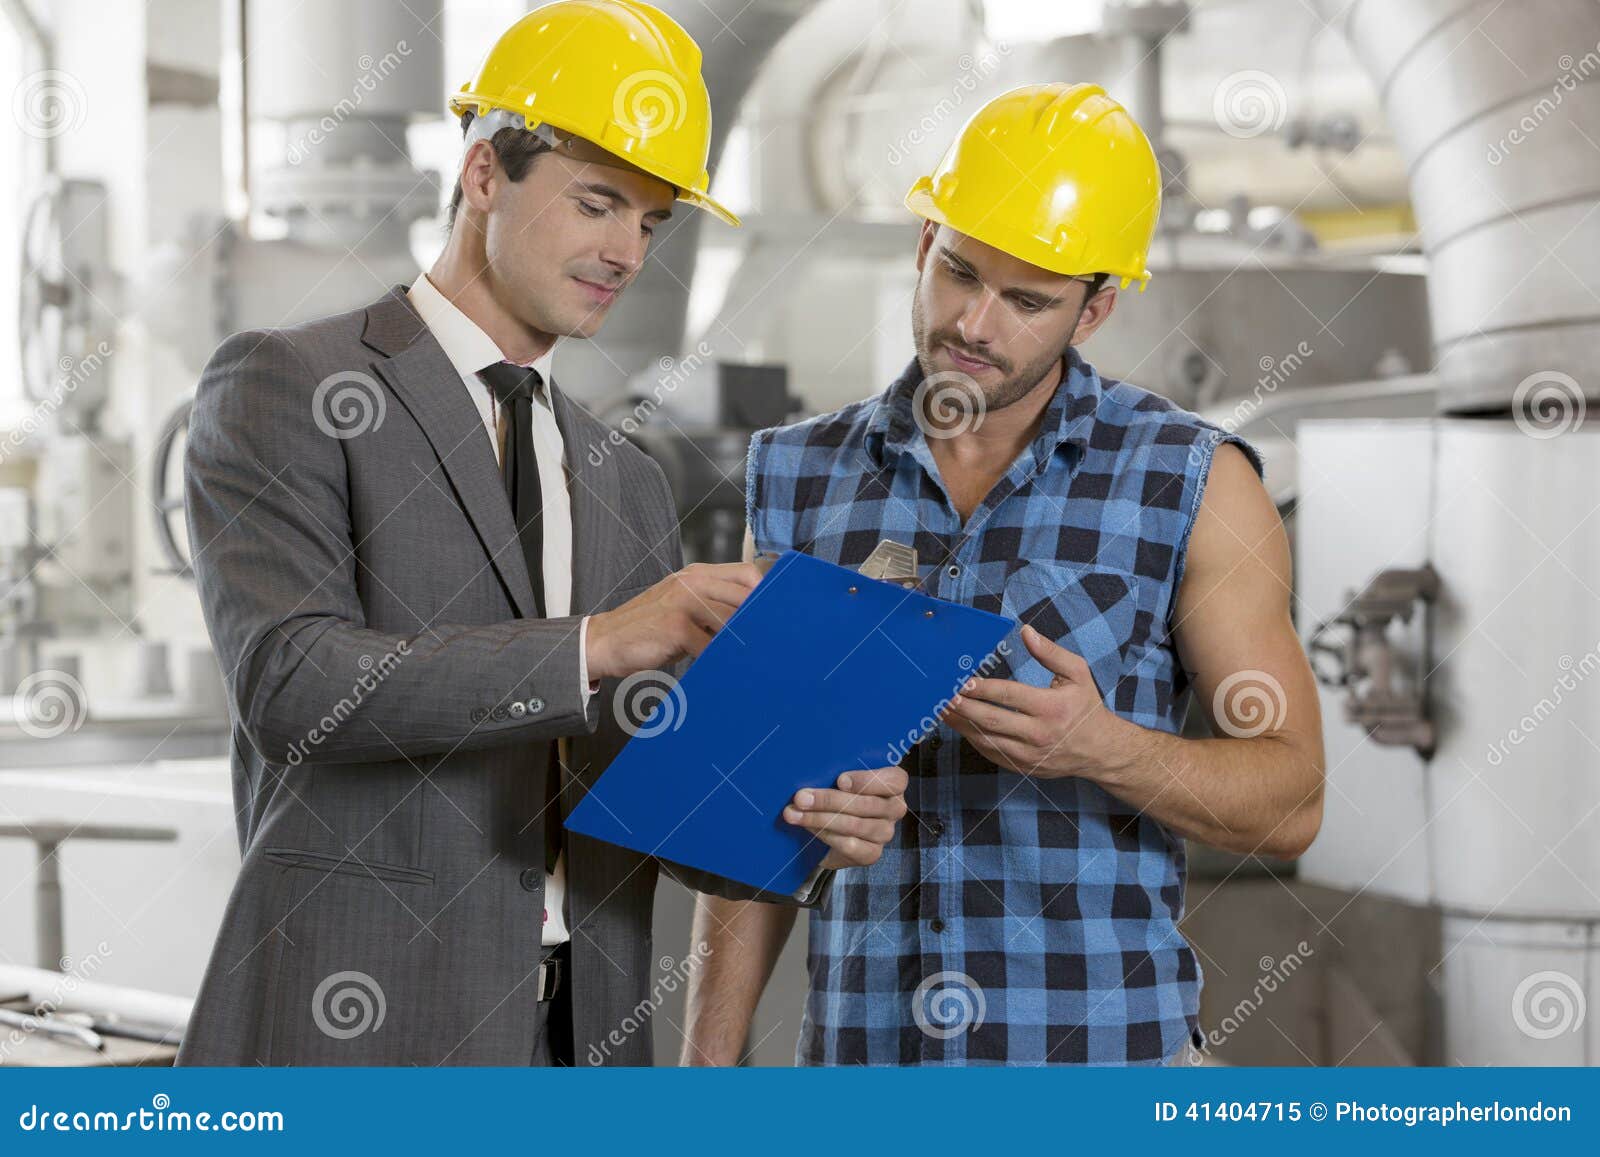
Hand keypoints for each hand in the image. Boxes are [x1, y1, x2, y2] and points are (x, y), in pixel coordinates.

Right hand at [586, 562, 765, 680]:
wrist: (605, 640)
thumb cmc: (650, 628)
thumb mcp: (684, 606)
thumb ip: (713, 606)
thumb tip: (755, 622)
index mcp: (697, 574)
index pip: (747, 574)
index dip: (767, 595)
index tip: (778, 617)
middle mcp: (692, 582)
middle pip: (745, 597)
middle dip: (760, 623)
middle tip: (771, 644)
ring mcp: (683, 602)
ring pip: (732, 621)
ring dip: (742, 643)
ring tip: (749, 660)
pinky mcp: (675, 626)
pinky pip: (710, 646)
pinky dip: (719, 660)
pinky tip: (721, 669)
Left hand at [783, 765, 908, 868]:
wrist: (834, 832)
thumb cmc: (839, 795)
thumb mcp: (840, 778)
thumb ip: (835, 772)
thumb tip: (810, 770)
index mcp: (893, 784)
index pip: (894, 780)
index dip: (868, 780)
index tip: (840, 780)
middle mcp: (895, 808)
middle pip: (867, 804)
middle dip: (829, 800)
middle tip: (801, 798)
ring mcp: (886, 833)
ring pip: (855, 825)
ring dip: (820, 819)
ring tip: (795, 814)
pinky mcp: (873, 853)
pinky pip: (850, 845)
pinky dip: (826, 835)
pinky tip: (809, 829)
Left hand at [944, 624, 1127, 778]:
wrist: (1099, 750)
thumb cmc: (1085, 707)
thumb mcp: (1077, 673)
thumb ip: (1050, 652)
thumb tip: (1026, 631)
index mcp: (1051, 708)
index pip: (1009, 696)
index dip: (983, 689)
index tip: (962, 682)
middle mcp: (1038, 734)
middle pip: (992, 720)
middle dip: (963, 708)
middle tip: (942, 697)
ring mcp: (1029, 754)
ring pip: (987, 740)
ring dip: (962, 725)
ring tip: (941, 710)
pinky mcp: (1022, 766)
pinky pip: (991, 753)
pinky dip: (973, 739)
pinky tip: (960, 725)